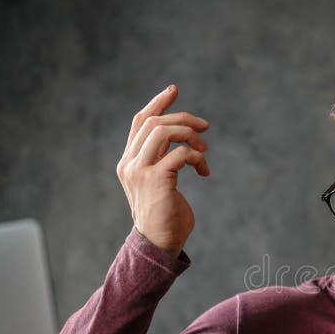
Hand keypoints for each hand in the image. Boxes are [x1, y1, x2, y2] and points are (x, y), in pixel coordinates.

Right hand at [116, 85, 210, 257]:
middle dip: (184, 119)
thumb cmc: (167, 216)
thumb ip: (163, 161)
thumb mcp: (161, 182)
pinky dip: (197, 157)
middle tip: (205, 127)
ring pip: (164, 131)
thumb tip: (184, 142)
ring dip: (190, 135)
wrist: (160, 244)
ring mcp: (140, 171)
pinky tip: (204, 171)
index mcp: (128, 161)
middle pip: (154, 122)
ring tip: (205, 151)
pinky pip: (181, 154)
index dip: (157, 103)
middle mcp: (129, 163)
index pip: (140, 122)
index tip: (174, 89)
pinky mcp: (156, 179)